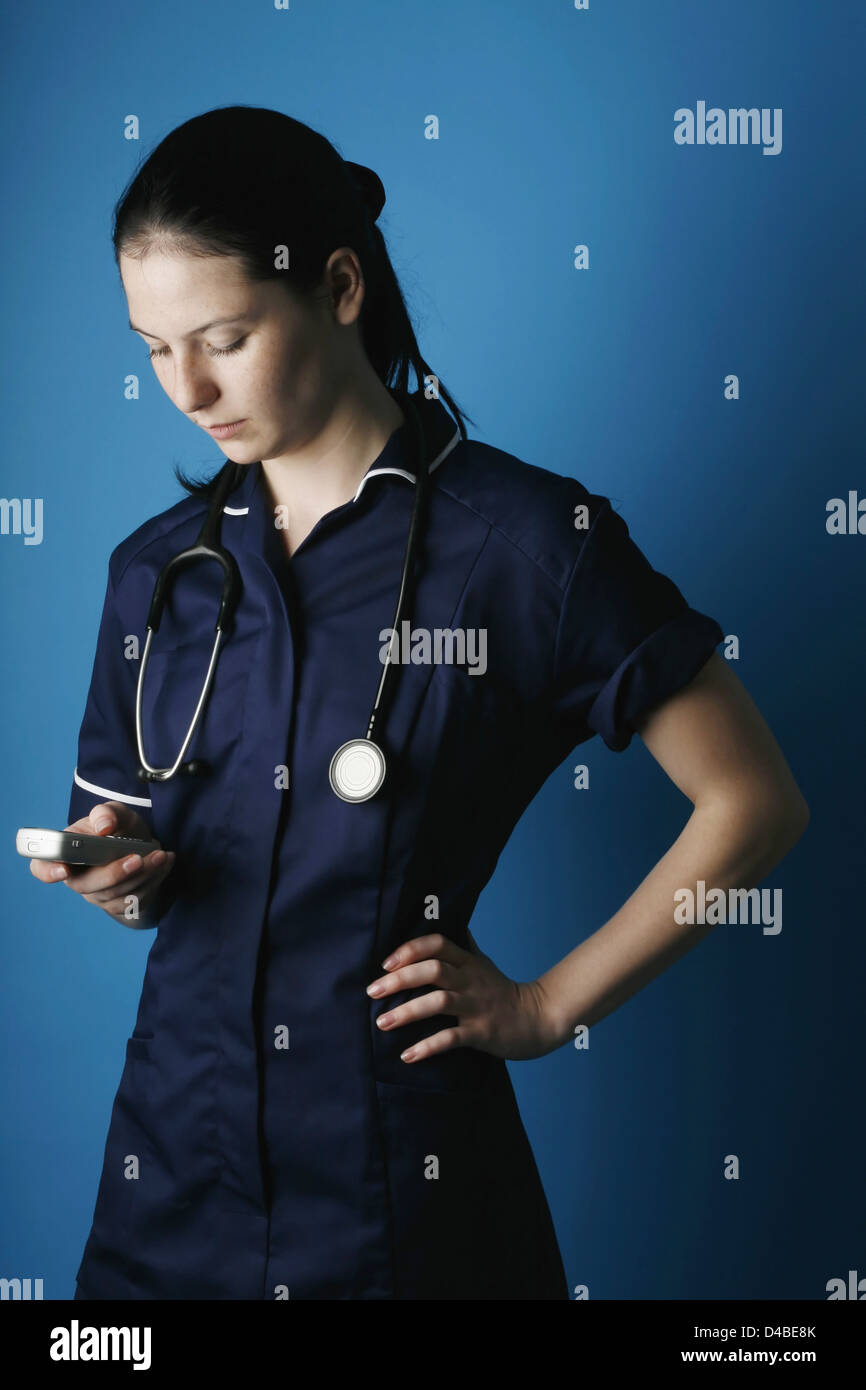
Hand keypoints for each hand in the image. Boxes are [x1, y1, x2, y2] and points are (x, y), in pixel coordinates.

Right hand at [28, 801, 174, 928]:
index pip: (42, 866)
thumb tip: (103, 826)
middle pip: (88, 885)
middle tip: (138, 857)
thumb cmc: (119, 829)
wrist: (140, 847)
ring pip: (116, 894)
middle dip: (115, 872)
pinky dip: (154, 880)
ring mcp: (98, 896)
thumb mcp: (115, 813)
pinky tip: (165, 862)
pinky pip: (135, 900)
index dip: (47, 871)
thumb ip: (107, 813)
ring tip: (161, 854)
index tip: (62, 870)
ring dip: (143, 874)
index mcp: (66, 853)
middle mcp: (78, 878)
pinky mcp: (119, 905)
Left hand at [366, 931, 557, 1064]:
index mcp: (468, 962)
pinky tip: (407, 1055)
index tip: (386, 963)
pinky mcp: (481, 1033)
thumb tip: (447, 921)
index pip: (438, 944)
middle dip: (400, 979)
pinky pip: (451, 1038)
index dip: (411, 949)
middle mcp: (471, 980)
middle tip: (372, 991)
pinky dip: (428, 1047)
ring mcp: (476, 1006)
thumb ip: (462, 946)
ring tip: (382, 1022)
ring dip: (407, 1012)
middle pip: (434, 970)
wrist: (537, 1019)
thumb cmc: (501, 990)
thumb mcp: (482, 963)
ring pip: (439, 1002)